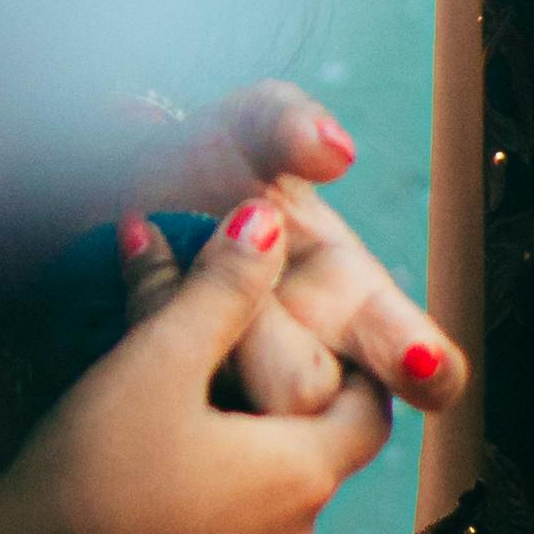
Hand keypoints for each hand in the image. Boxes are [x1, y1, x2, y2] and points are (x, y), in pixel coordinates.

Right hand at [0, 201, 398, 533]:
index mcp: (300, 477)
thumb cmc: (84, 471)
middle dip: (275, 428)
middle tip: (220, 392)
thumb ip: (219, 290)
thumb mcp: (154, 362)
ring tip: (168, 456)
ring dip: (231, 493)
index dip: (351, 377)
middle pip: (308, 471)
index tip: (313, 350)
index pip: (370, 415)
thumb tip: (268, 221)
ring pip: (259, 530)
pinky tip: (135, 524)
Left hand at [121, 80, 458, 417]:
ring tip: (179, 260)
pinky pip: (162, 388)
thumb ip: (289, 123)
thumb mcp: (251, 126)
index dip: (428, 369)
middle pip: (306, 390)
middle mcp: (308, 362)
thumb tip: (335, 150)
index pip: (419, 361)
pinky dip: (150, 316)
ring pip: (234, 409)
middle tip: (242, 264)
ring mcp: (240, 396)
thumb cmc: (209, 165)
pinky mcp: (175, 410)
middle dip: (263, 332)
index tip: (419, 362)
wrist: (106, 194)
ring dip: (198, 325)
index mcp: (357, 306)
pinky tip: (139, 268)